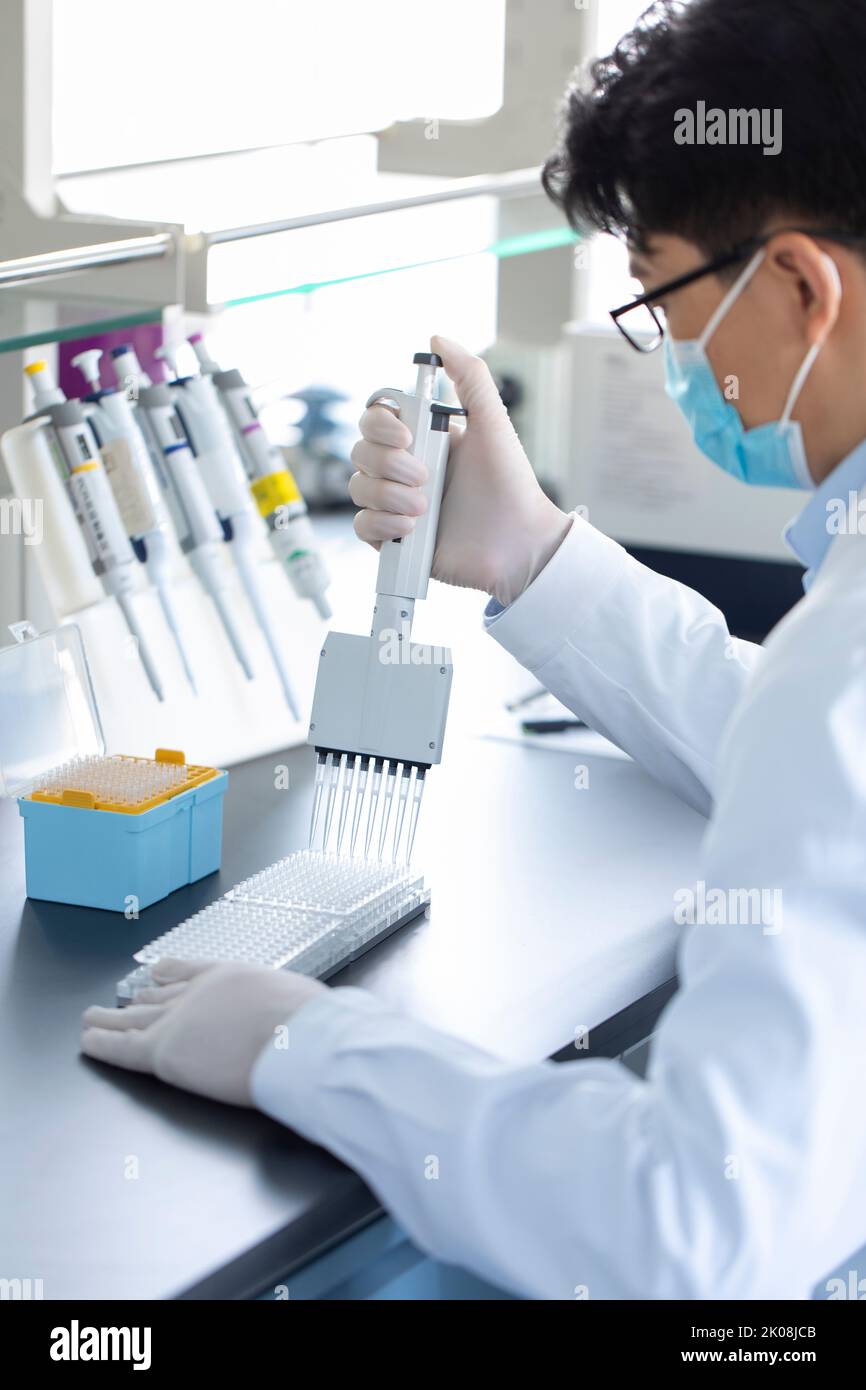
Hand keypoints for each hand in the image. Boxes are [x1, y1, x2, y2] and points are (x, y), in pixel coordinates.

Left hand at [80, 958, 325, 1106]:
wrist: (301, 1040)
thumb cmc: (313, 1027)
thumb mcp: (298, 1001)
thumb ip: (284, 1009)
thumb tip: (303, 1022)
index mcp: (232, 975)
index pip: (192, 973)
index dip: (171, 974)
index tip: (158, 973)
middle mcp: (199, 991)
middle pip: (161, 996)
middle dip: (141, 999)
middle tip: (124, 998)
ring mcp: (179, 1019)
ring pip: (135, 1018)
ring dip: (112, 1018)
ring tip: (92, 1017)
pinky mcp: (164, 1050)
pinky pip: (124, 1047)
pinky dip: (103, 1043)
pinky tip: (88, 1041)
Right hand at [350, 335, 572, 606]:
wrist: (517, 543)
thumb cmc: (510, 485)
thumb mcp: (493, 422)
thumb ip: (470, 375)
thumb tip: (438, 339)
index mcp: (422, 439)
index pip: (375, 418)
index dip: (380, 425)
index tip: (407, 436)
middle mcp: (405, 469)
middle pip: (360, 451)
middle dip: (388, 465)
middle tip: (425, 478)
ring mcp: (397, 504)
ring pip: (358, 487)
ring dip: (388, 496)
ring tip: (424, 508)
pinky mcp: (395, 538)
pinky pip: (362, 526)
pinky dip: (383, 525)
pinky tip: (412, 529)